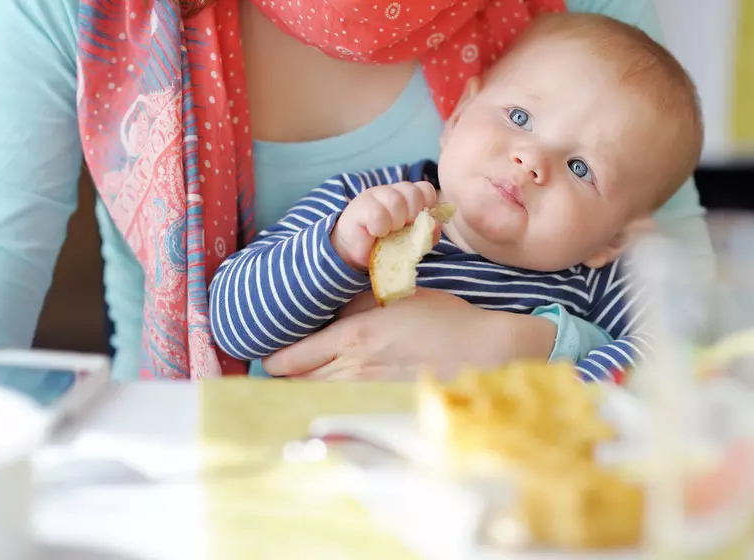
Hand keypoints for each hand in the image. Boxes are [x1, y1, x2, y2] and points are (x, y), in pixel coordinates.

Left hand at [262, 289, 557, 379]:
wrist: (483, 351)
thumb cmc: (442, 318)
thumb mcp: (396, 295)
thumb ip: (356, 301)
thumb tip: (330, 307)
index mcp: (352, 337)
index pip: (291, 359)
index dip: (273, 359)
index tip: (270, 354)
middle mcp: (353, 370)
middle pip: (297, 385)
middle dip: (284, 379)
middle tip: (280, 370)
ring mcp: (368, 393)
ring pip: (317, 400)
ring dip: (304, 392)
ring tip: (300, 384)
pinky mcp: (384, 407)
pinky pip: (344, 410)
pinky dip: (330, 405)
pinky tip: (333, 399)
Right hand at [331, 181, 437, 270]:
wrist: (354, 252)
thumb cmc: (384, 245)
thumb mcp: (410, 242)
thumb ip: (427, 234)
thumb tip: (436, 225)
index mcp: (407, 197)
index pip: (425, 189)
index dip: (427, 205)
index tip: (418, 222)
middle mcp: (392, 191)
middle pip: (413, 192)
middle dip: (412, 215)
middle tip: (401, 229)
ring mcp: (375, 195)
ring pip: (396, 200)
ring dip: (394, 223)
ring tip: (387, 232)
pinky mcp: (360, 205)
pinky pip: (378, 214)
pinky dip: (379, 228)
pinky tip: (374, 232)